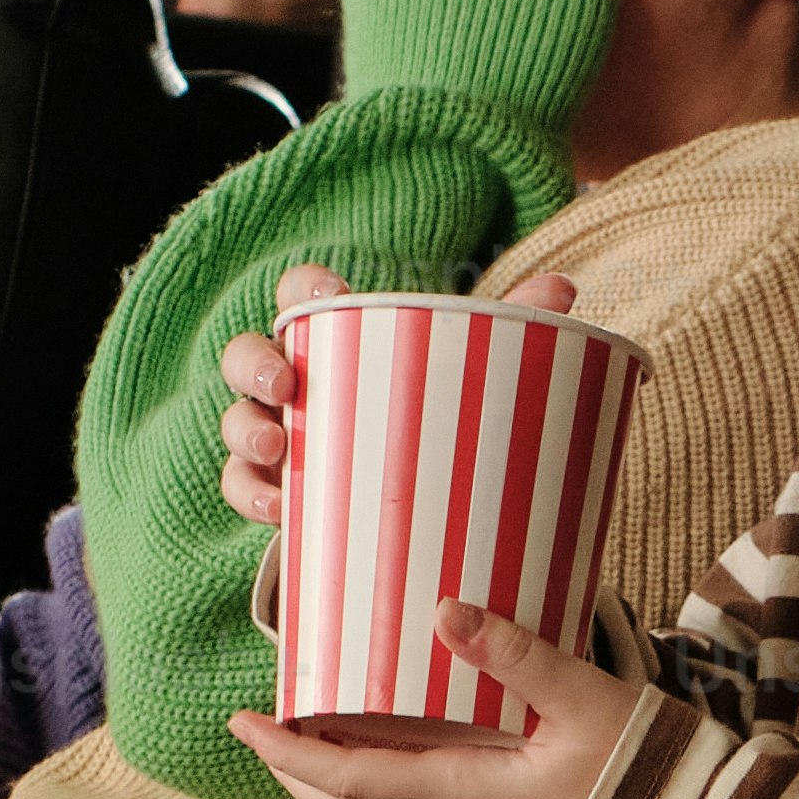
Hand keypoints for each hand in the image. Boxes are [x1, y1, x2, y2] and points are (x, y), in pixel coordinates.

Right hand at [220, 259, 577, 528]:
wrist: (414, 498)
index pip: (303, 294)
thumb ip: (510, 328)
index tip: (330, 294)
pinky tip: (278, 511)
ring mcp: (278, 435)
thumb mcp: (470, 373)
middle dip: (254, 365)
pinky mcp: (276, 489)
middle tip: (284, 385)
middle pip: (246, 355)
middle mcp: (295, 380)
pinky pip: (241, 487)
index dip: (305, 288)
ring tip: (278, 450)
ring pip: (234, 422)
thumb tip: (563, 290)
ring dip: (245, 432)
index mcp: (337, 338)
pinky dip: (250, 495)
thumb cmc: (434, 414)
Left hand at [233, 603, 645, 798]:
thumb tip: (447, 611)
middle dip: (295, 778)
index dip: (290, 754)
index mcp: (468, 794)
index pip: (351, 780)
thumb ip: (517, 653)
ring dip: (336, 795)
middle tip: (262, 739)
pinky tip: (399, 773)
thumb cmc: (648, 773)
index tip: (245, 724)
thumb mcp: (588, 699)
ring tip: (315, 752)